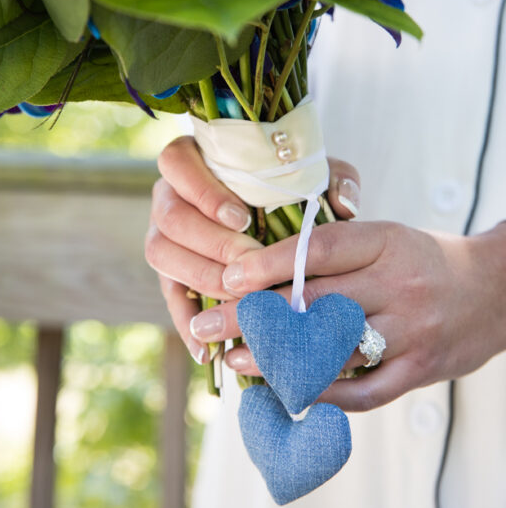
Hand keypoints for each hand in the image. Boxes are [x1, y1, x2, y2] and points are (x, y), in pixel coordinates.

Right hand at [145, 136, 360, 364]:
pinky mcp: (170, 274)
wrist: (282, 220)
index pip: (177, 162)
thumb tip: (347, 206)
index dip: (204, 191)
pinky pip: (169, 298)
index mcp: (195, 158)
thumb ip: (335, 180)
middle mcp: (169, 195)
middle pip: (170, 217)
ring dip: (202, 278)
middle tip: (250, 264)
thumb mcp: (318, 177)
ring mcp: (164, 235)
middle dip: (212, 244)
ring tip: (241, 297)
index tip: (242, 219)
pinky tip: (209, 349)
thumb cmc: (296, 189)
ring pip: (161, 254)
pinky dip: (187, 324)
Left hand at [206, 219, 505, 410]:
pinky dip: (322, 394)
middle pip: (315, 302)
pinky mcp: (420, 369)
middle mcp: (399, 284)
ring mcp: (412, 330)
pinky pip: (364, 390)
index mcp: (387, 241)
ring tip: (235, 359)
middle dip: (252, 315)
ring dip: (277, 359)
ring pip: (333, 350)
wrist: (496, 291)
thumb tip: (260, 270)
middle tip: (206, 323)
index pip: (320, 251)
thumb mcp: (386, 237)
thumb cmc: (425, 259)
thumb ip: (335, 250)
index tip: (227, 276)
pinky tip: (286, 392)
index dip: (269, 264)